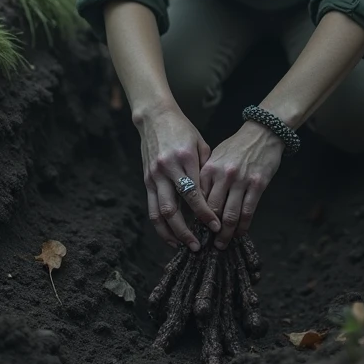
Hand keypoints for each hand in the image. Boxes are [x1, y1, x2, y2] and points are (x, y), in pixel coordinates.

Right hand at [137, 105, 220, 251]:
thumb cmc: (182, 129)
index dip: (205, 214)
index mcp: (184, 159)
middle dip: (186, 231)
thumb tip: (215, 195)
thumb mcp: (200, 143)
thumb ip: (206, 169)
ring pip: (160, 212)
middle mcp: (167, 169)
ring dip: (171, 233)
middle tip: (199, 246)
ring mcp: (154, 176)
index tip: (216, 227)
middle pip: (175, 209)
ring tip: (184, 246)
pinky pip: (152, 208)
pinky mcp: (146, 180)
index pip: (194, 195)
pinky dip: (160, 225)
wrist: (155, 117)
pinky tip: (170, 237)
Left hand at [200, 121, 283, 249]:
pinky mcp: (257, 185)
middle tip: (206, 243)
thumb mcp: (216, 157)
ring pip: (230, 215)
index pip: (198, 198)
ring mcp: (241, 180)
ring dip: (225, 234)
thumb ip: (207, 178)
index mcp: (209, 168)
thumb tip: (199, 203)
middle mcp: (223, 175)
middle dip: (208, 230)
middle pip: (212, 210)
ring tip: (221, 245)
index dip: (196, 217)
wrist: (262, 132)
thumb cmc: (236, 146)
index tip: (194, 229)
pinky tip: (240, 234)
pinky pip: (248, 212)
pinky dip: (243, 227)